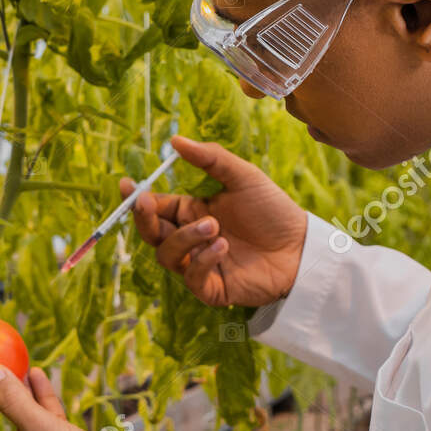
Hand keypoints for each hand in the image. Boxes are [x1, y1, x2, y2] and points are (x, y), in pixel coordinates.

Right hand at [126, 135, 306, 307]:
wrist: (302, 247)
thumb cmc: (273, 211)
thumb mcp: (243, 177)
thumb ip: (211, 159)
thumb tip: (175, 141)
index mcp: (193, 213)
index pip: (156, 207)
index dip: (139, 199)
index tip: (127, 186)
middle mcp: (191, 240)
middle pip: (152, 234)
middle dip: (144, 219)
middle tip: (146, 203)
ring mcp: (200, 266)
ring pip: (167, 256)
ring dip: (184, 238)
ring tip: (213, 225)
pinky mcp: (213, 289)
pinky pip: (192, 278)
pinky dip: (202, 260)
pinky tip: (222, 246)